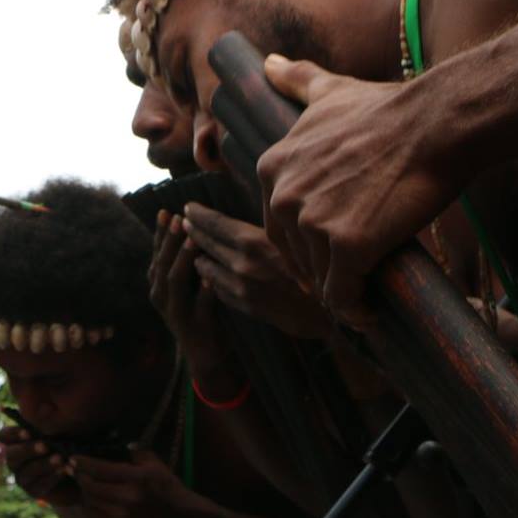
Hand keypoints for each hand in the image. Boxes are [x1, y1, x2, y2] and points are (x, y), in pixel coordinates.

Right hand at [0, 425, 78, 507]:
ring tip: (60, 458)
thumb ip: (49, 426)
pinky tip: (64, 470)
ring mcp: (22, 477)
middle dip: (28, 450)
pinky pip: (39, 485)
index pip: (4, 436)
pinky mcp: (34, 491)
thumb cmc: (67, 442)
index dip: (13, 434)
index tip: (29, 432)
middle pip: (11, 455)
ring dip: (43, 464)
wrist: (78, 469)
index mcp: (16, 441)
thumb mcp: (59, 430)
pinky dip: (52, 477)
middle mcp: (15, 460)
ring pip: (26, 471)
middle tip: (45, 446)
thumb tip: (45, 425)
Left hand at [69, 449, 214, 517]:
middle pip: (91, 487)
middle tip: (74, 470)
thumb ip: (135, 453)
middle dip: (80, 477)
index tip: (73, 458)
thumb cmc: (170, 488)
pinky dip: (90, 507)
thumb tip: (116, 446)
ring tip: (84, 484)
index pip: (100, 469)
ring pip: (91, 504)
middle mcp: (127, 499)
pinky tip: (92, 500)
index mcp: (136, 479)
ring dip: (84, 493)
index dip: (82, 463)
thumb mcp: (156, 464)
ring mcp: (124, 516)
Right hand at [148, 211, 231, 360]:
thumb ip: (184, 261)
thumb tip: (190, 225)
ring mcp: (175, 313)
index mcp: (158, 284)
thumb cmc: (198, 311)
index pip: (156, 253)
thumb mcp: (186, 285)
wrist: (206, 355)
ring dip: (183, 261)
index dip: (160, 234)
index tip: (166, 212)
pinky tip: (210, 278)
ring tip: (194, 242)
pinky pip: (198, 307)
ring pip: (174, 283)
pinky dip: (203, 293)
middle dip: (170, 241)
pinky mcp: (194, 328)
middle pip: (162, 264)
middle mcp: (161, 297)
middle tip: (180, 220)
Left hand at [176, 203, 326, 337]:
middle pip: (207, 243)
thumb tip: (245, 217)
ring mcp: (242, 287)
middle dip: (193, 231)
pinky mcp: (246, 306)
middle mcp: (243, 264)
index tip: (188, 208)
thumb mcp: (291, 238)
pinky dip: (212, 280)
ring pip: (208, 268)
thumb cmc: (318, 266)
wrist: (333, 309)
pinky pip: (219, 289)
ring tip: (194, 250)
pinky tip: (210, 275)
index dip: (199, 215)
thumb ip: (264, 229)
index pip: (215, 223)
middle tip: (183, 223)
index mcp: (254, 241)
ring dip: (199, 257)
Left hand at [256, 55, 464, 323]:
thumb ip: (295, 82)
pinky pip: (341, 295)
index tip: (336, 244)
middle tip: (353, 272)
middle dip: (321, 267)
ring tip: (366, 292)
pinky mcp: (346, 246)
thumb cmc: (390, 110)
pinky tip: (369, 311)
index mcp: (272, 166)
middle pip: (295, 254)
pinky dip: (355, 309)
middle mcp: (282, 195)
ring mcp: (312, 222)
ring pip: (318, 277)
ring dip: (340, 290)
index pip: (278, 224)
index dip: (307, 239)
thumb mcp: (331, 92)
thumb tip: (267, 63)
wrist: (435, 125)